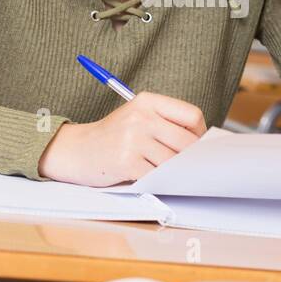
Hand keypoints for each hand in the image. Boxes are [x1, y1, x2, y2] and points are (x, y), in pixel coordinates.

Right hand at [37, 91, 206, 186]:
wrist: (77, 150)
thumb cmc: (113, 136)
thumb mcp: (138, 117)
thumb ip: (166, 123)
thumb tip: (203, 144)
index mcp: (148, 101)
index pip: (192, 115)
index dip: (200, 134)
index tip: (198, 145)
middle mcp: (141, 117)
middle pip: (187, 141)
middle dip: (190, 158)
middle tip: (187, 165)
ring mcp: (133, 139)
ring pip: (173, 162)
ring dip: (174, 171)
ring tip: (166, 171)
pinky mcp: (127, 162)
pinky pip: (157, 176)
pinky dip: (159, 180)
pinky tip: (152, 177)